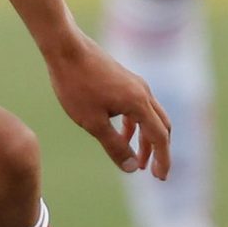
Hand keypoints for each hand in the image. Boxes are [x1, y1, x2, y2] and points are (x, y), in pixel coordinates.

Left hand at [44, 32, 169, 177]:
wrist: (65, 48)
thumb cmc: (75, 85)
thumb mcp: (92, 122)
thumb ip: (114, 146)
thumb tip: (133, 168)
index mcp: (139, 104)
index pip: (159, 137)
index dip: (163, 159)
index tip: (160, 178)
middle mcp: (143, 92)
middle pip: (161, 126)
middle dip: (158, 150)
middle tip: (153, 171)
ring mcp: (134, 84)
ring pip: (149, 116)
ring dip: (146, 138)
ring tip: (137, 158)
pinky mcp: (124, 79)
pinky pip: (138, 107)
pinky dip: (135, 124)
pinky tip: (122, 134)